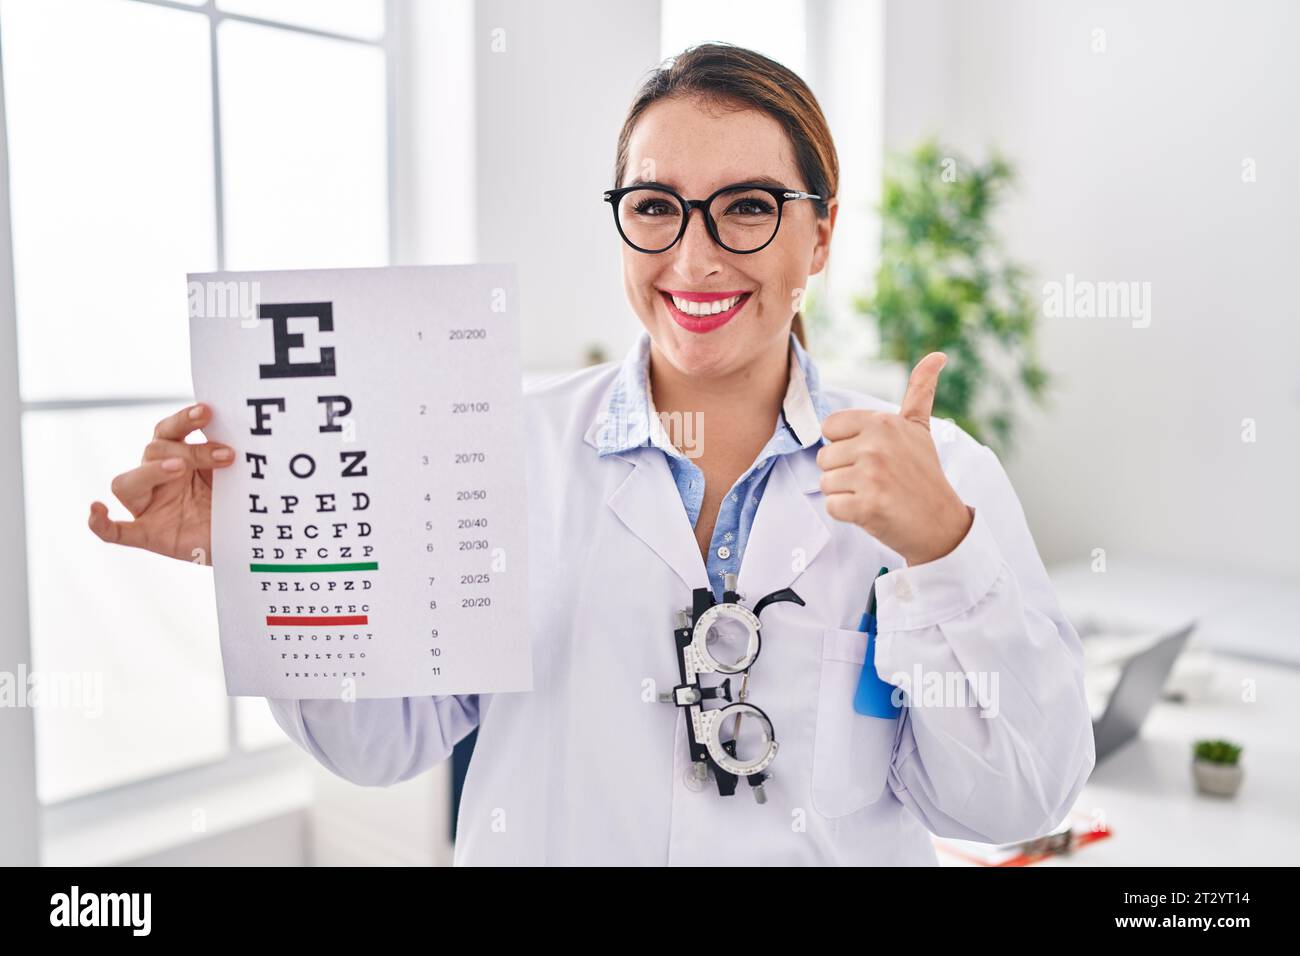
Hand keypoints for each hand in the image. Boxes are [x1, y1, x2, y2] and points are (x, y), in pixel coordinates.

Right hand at [87, 403, 235, 563]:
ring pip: (127, 483)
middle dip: (189, 449)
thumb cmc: (239, 503)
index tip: (207, 412)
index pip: (168, 431)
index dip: (183, 419)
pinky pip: (115, 532)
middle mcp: (159, 479)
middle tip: (226, 454)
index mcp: (178, 457)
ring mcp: (151, 508)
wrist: (248, 539)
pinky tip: (96, 509)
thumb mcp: (237, 476)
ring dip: (152, 472)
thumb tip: (244, 429)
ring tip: (180, 468)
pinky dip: (101, 523)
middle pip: (153, 451)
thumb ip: (229, 454)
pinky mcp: (149, 535)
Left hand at [816, 353, 972, 565]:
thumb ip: (919, 391)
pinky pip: (832, 506)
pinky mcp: (867, 506)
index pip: (829, 427)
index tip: (870, 455)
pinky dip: (847, 514)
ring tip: (875, 494)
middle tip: (876, 480)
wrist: (940, 522)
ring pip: (825, 483)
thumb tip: (938, 355)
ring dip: (845, 494)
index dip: (844, 445)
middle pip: (823, 457)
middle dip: (843, 473)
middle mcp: (876, 445)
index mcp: (883, 423)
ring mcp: (872, 476)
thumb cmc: (923, 474)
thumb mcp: (920, 429)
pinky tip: (872, 510)